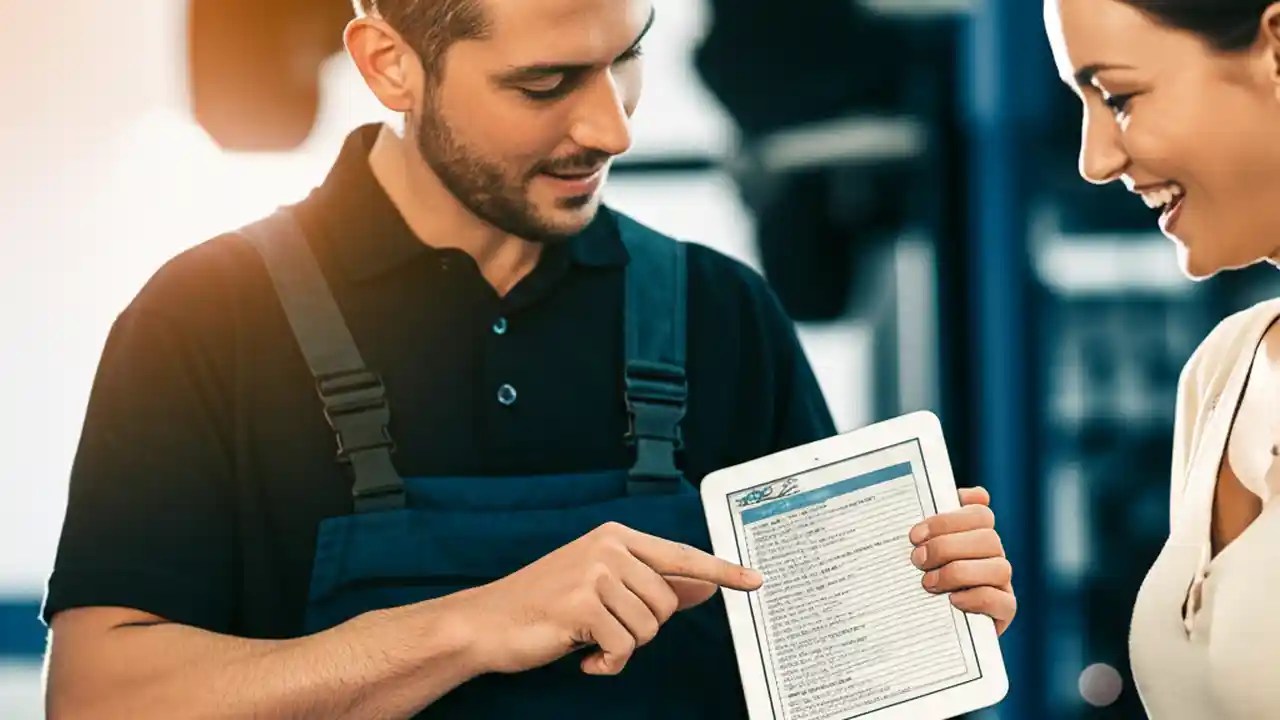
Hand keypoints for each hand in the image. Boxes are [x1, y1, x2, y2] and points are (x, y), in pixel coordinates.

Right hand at [458, 522, 762, 676]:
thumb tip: (705, 586)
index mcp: (615, 537)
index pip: (681, 556)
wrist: (487, 623)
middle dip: (642, 628)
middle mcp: (609, 547)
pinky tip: (581, 655)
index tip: (755, 580)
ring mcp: (595, 572)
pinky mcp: (583, 603)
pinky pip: (624, 647)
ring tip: (588, 638)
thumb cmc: (544, 607)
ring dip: (622, 646)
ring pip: (648, 627)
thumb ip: (652, 584)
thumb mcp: (601, 588)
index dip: (722, 570)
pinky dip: (606, 663)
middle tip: (604, 628)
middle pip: (667, 602)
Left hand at [908, 487, 1015, 634]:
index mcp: (975, 533)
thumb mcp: (916, 550)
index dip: (947, 521)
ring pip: (1000, 568)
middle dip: (947, 547)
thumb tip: (951, 502)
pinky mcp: (1003, 611)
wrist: (919, 628)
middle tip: (917, 560)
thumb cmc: (915, 579)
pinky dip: (976, 598)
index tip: (915, 535)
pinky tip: (952, 600)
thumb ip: (926, 526)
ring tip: (928, 583)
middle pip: (989, 538)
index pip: (980, 514)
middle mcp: (992, 555)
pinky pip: (1003, 602)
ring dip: (958, 573)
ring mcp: (1002, 583)